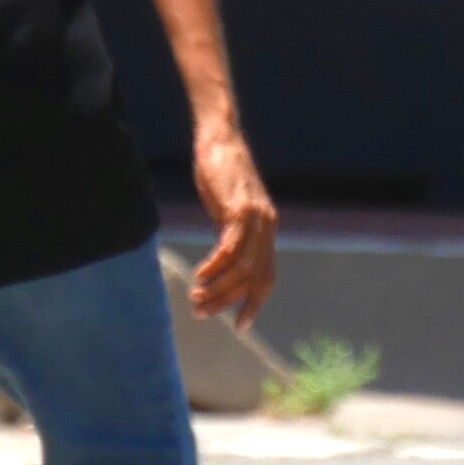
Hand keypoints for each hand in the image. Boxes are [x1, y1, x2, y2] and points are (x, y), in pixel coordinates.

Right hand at [181, 112, 277, 326]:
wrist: (220, 139)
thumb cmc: (221, 173)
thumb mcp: (228, 209)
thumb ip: (231, 234)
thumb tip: (223, 263)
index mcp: (267, 230)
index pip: (267, 277)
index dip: (254, 303)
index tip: (240, 325)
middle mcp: (267, 227)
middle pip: (252, 278)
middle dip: (227, 301)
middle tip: (202, 311)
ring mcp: (256, 218)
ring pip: (242, 268)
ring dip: (218, 288)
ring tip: (196, 298)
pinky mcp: (240, 209)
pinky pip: (230, 248)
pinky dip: (215, 266)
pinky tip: (199, 276)